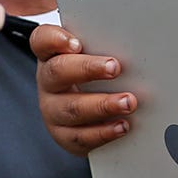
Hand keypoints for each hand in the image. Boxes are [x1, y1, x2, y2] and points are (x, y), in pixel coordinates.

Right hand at [33, 25, 134, 154]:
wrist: (87, 111)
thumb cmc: (92, 75)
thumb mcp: (94, 55)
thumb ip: (104, 45)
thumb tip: (135, 41)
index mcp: (51, 56)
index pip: (42, 41)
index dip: (56, 40)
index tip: (77, 43)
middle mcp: (48, 83)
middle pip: (58, 72)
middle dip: (88, 69)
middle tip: (114, 67)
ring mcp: (53, 110)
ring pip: (72, 108)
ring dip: (103, 104)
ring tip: (128, 102)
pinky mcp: (64, 135)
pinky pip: (81, 137)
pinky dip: (104, 132)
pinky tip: (122, 125)